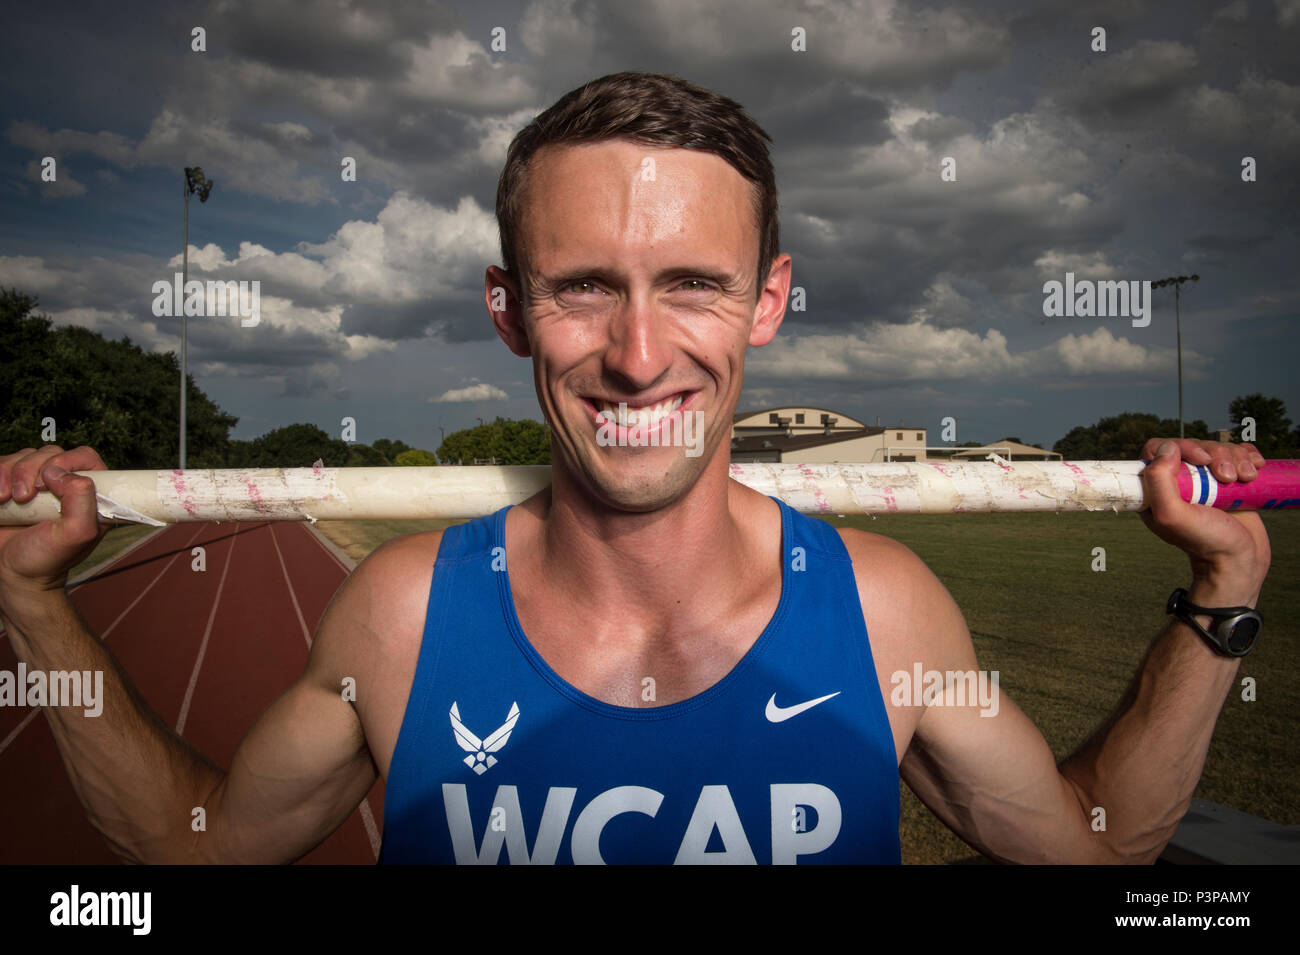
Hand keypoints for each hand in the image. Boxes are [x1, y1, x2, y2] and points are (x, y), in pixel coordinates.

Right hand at [0, 445, 106, 608]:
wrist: (12, 574)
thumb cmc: (47, 559)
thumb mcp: (76, 536)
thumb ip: (82, 501)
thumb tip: (61, 473)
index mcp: (88, 494)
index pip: (84, 457)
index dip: (66, 461)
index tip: (47, 483)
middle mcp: (64, 484)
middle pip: (50, 453)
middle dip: (31, 470)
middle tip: (23, 498)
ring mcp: (36, 484)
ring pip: (24, 456)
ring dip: (10, 474)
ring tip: (5, 500)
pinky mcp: (11, 485)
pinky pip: (3, 463)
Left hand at [1138, 438, 1269, 599]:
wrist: (1240, 560)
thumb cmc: (1205, 542)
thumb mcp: (1172, 516)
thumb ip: (1158, 481)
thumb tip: (1166, 448)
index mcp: (1155, 489)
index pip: (1159, 449)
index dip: (1181, 447)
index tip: (1201, 460)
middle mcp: (1178, 483)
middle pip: (1193, 446)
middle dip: (1216, 454)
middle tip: (1228, 477)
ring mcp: (1205, 482)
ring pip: (1218, 449)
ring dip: (1236, 457)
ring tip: (1245, 478)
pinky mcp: (1229, 483)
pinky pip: (1237, 455)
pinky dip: (1248, 456)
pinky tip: (1255, 468)